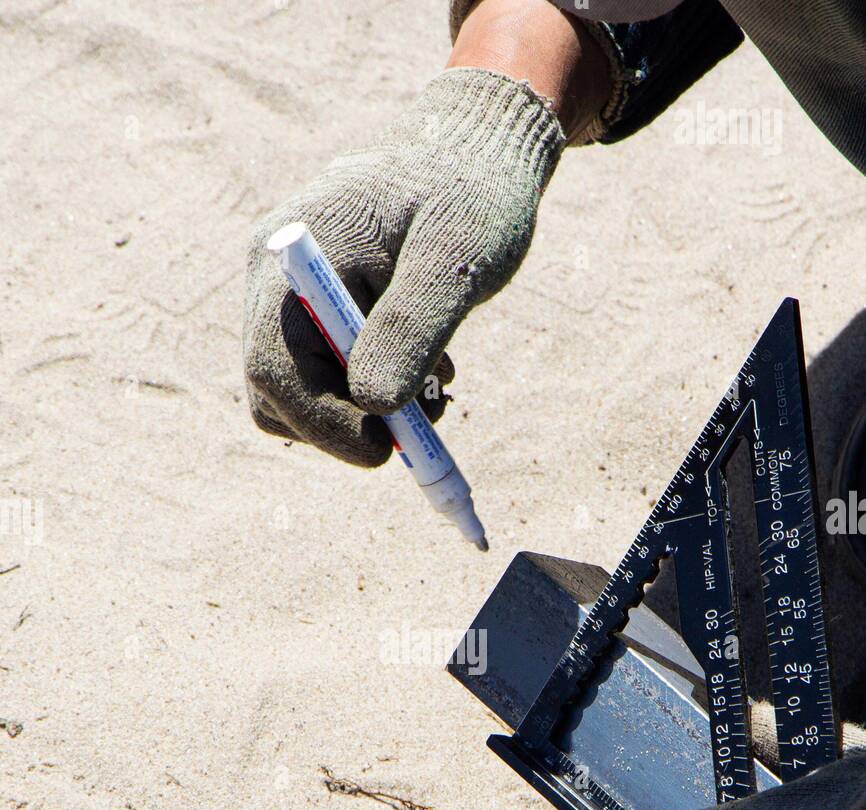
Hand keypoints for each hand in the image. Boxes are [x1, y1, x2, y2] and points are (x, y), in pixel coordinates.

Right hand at [244, 67, 563, 465]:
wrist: (474, 160)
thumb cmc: (471, 195)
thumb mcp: (456, 256)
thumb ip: (412, 325)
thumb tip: (373, 403)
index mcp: (295, 252)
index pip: (274, 367)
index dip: (321, 424)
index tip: (385, 449)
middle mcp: (275, 280)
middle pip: (276, 396)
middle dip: (348, 426)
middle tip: (426, 416)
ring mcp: (290, 302)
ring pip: (300, 401)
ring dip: (367, 417)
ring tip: (438, 384)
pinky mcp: (315, 322)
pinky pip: (326, 387)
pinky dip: (375, 401)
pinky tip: (427, 370)